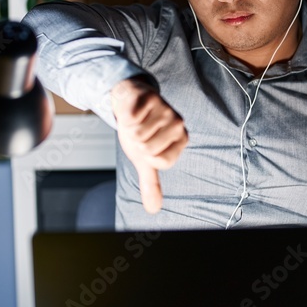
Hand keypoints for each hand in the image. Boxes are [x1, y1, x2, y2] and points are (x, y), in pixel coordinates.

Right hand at [111, 78, 187, 213]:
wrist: (130, 101)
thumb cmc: (141, 131)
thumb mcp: (145, 160)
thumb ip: (151, 184)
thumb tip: (154, 210)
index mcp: (181, 140)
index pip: (161, 162)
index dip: (147, 157)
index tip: (147, 147)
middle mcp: (178, 124)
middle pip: (147, 148)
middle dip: (136, 142)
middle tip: (139, 132)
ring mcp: (166, 109)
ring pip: (137, 133)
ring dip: (129, 128)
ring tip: (135, 121)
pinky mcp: (151, 96)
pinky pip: (131, 116)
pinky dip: (125, 115)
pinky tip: (132, 109)